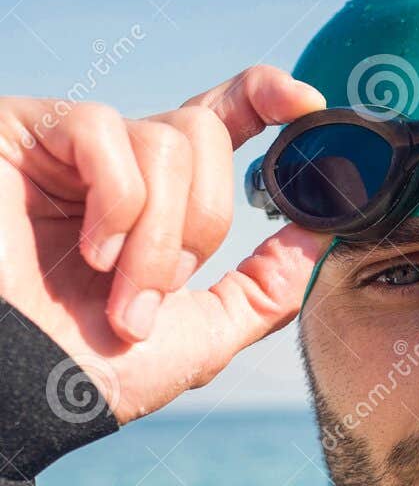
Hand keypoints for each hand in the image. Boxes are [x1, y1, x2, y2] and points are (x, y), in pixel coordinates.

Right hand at [0, 65, 330, 422]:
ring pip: (165, 142)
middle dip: (200, 227)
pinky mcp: (27, 130)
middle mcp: (120, 166)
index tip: (307, 105)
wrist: (18, 389)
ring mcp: (72, 147)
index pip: (220, 120)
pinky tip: (90, 252)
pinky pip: (106, 131)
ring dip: (158, 236)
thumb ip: (266, 287)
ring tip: (117, 293)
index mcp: (161, 202)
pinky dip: (117, 205)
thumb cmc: (92, 371)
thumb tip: (322, 234)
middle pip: (204, 136)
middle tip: (158, 289)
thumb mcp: (204, 336)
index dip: (265, 97)